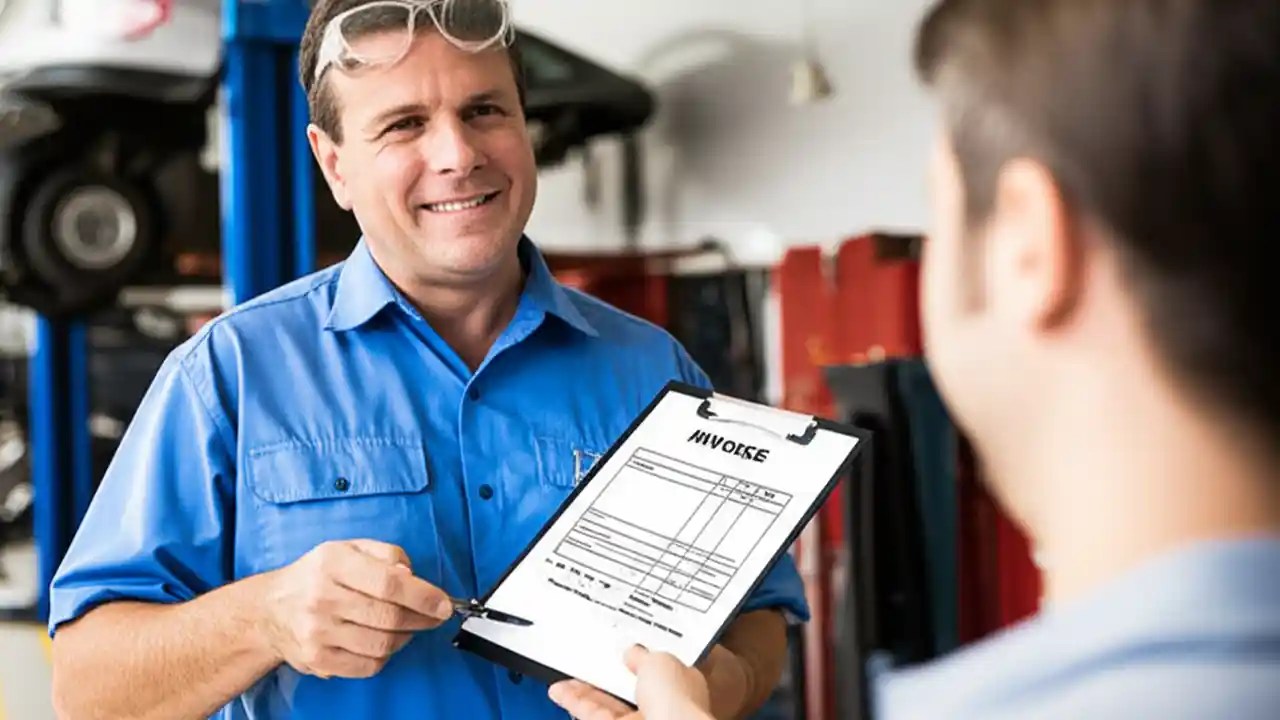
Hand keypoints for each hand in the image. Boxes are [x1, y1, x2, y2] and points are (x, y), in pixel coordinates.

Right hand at [258, 539, 453, 678]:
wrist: (271, 609)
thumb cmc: (318, 575)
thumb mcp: (349, 548)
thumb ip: (385, 553)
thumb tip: (411, 575)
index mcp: (333, 563)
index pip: (389, 582)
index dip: (423, 595)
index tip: (443, 604)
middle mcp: (322, 597)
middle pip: (389, 616)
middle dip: (422, 618)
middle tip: (434, 616)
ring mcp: (318, 632)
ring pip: (382, 644)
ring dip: (405, 637)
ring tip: (406, 626)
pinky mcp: (317, 659)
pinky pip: (368, 665)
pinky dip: (385, 656)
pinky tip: (383, 642)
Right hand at [548, 644, 737, 719]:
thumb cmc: (677, 700)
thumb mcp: (658, 661)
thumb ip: (641, 655)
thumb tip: (632, 651)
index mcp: (681, 683)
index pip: (658, 668)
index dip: (639, 657)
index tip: (620, 648)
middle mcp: (662, 706)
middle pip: (628, 688)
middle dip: (605, 675)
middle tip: (586, 662)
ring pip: (607, 705)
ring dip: (584, 691)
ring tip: (564, 680)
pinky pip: (595, 715)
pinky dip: (577, 704)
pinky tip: (561, 693)